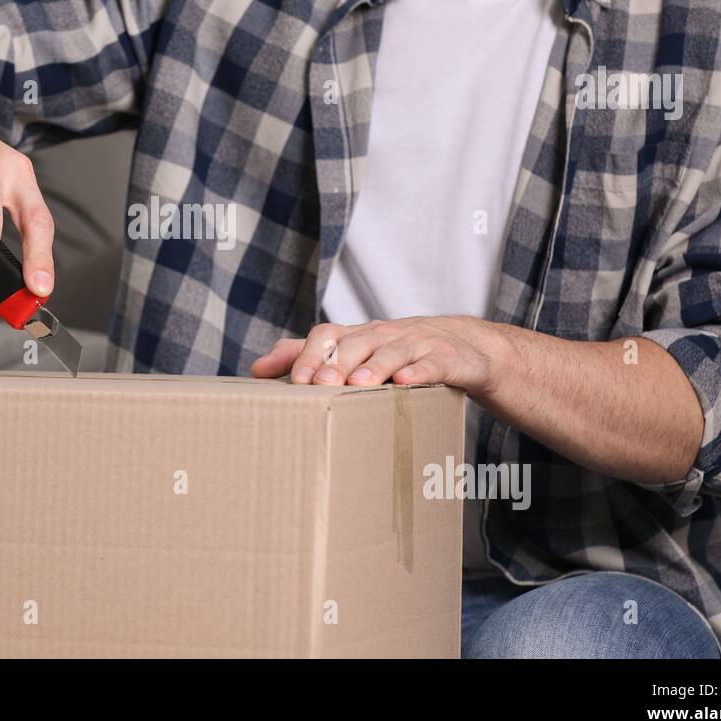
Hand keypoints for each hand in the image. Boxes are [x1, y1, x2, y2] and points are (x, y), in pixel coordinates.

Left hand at [250, 316, 509, 394]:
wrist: (463, 348)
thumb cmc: (396, 354)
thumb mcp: (354, 354)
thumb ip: (306, 358)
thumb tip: (257, 369)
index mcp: (358, 336)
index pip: (327, 335)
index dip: (309, 354)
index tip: (294, 380)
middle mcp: (384, 335)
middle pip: (357, 342)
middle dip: (337, 363)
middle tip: (320, 385)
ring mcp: (417, 344)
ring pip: (393, 350)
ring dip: (374, 366)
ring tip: (358, 384)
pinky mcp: (447, 358)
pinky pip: (433, 363)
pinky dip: (420, 372)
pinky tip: (407, 382)